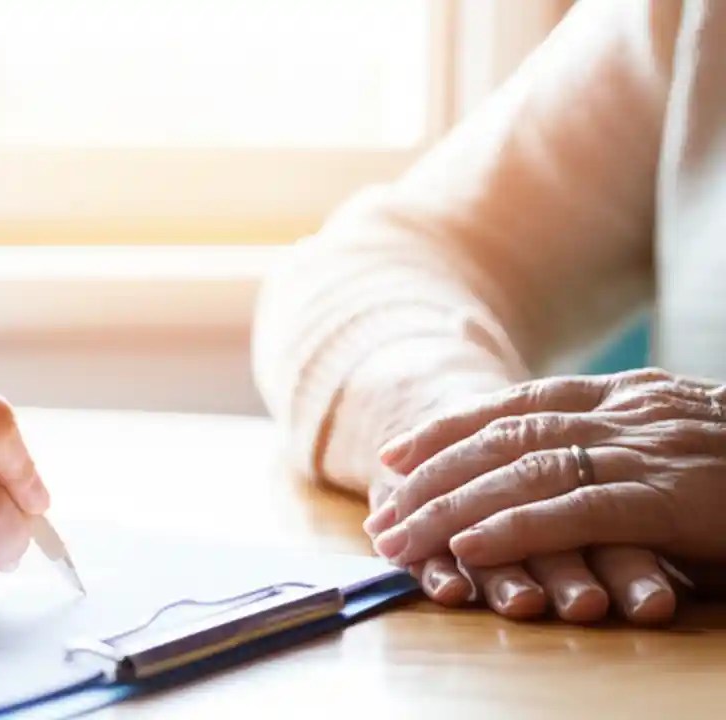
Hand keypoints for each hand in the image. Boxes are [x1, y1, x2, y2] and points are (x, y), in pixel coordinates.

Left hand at [368, 369, 725, 621]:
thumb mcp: (683, 454)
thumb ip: (619, 460)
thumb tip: (549, 486)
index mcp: (633, 397)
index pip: (520, 402)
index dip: (451, 427)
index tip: (395, 453)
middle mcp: (634, 413)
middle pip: (506, 434)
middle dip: (432, 473)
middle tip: (379, 509)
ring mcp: (654, 450)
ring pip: (526, 469)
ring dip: (453, 505)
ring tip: (400, 535)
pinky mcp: (677, 497)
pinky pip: (576, 510)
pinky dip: (514, 528)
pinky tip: (468, 548)